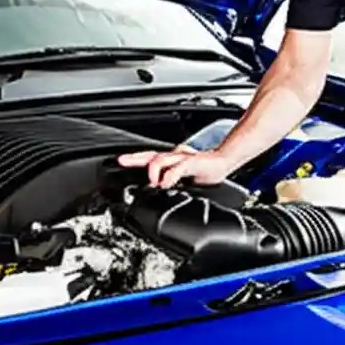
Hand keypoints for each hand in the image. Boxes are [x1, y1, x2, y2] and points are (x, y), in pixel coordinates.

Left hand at [116, 145, 237, 187]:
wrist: (224, 162)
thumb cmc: (206, 170)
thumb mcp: (184, 179)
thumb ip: (172, 181)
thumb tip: (159, 189)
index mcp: (171, 160)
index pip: (149, 157)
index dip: (134, 159)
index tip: (121, 161)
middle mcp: (174, 156)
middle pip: (150, 155)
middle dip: (135, 158)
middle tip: (122, 161)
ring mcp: (183, 158)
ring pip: (162, 159)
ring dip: (153, 170)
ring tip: (152, 182)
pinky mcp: (193, 162)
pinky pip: (178, 168)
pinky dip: (170, 176)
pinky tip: (166, 183)